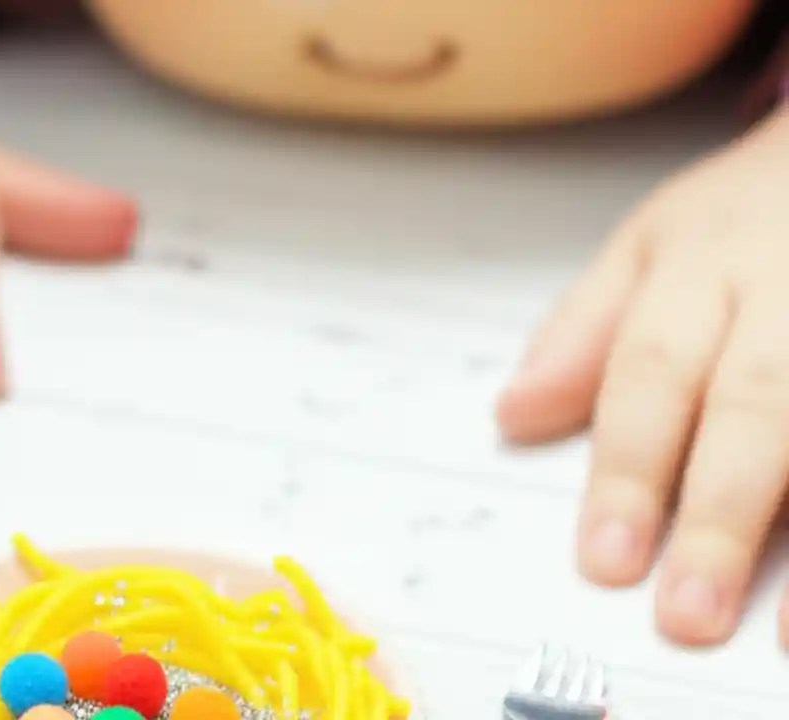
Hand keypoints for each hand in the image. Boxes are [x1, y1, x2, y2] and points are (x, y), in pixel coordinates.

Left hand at [497, 107, 788, 647]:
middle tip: (687, 612)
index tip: (606, 561)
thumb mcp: (653, 242)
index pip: (653, 370)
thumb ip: (585, 331)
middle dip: (722, 513)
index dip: (628, 469)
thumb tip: (513, 414)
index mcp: (707, 262)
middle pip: (759, 404)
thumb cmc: (752, 212)